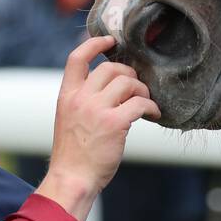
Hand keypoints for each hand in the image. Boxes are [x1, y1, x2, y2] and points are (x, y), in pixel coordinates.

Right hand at [39, 36, 159, 219]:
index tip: (110, 41)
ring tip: (146, 102)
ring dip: (142, 90)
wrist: (71, 179)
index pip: (76, 58)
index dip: (94, 44)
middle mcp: (80, 99)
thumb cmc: (73, 154)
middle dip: (128, 74)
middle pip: (110, 68)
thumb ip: (83, 100)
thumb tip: (110, 87)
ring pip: (127, 83)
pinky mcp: (114, 124)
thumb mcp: (69, 120)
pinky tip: (154, 115)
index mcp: (66, 96)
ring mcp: (97, 110)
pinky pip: (140, 104)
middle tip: (136, 88)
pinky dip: (151, 107)